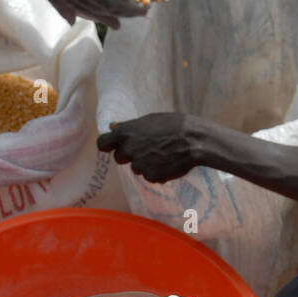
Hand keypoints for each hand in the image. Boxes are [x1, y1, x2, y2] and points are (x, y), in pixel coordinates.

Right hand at [18, 0, 145, 27]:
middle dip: (119, 14)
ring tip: (112, 21)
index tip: (146, 8)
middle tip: (134, 16)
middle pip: (98, 9)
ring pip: (81, 10)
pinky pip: (60, 5)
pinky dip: (70, 13)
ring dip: (99, 16)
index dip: (130, 8)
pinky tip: (72, 18)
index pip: (112, 3)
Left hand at [98, 112, 213, 182]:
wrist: (195, 140)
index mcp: (126, 133)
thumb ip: (129, 126)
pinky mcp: (151, 176)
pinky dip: (157, 172)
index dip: (107, 145)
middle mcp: (129, 150)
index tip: (112, 146)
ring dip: (145, 163)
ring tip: (162, 153)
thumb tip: (112, 126)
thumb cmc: (174, 125)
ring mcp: (140, 165)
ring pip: (136, 168)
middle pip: (119, 158)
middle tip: (146, 147)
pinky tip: (168, 162)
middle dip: (129, 155)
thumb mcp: (150, 120)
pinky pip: (149, 176)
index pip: (102, 143)